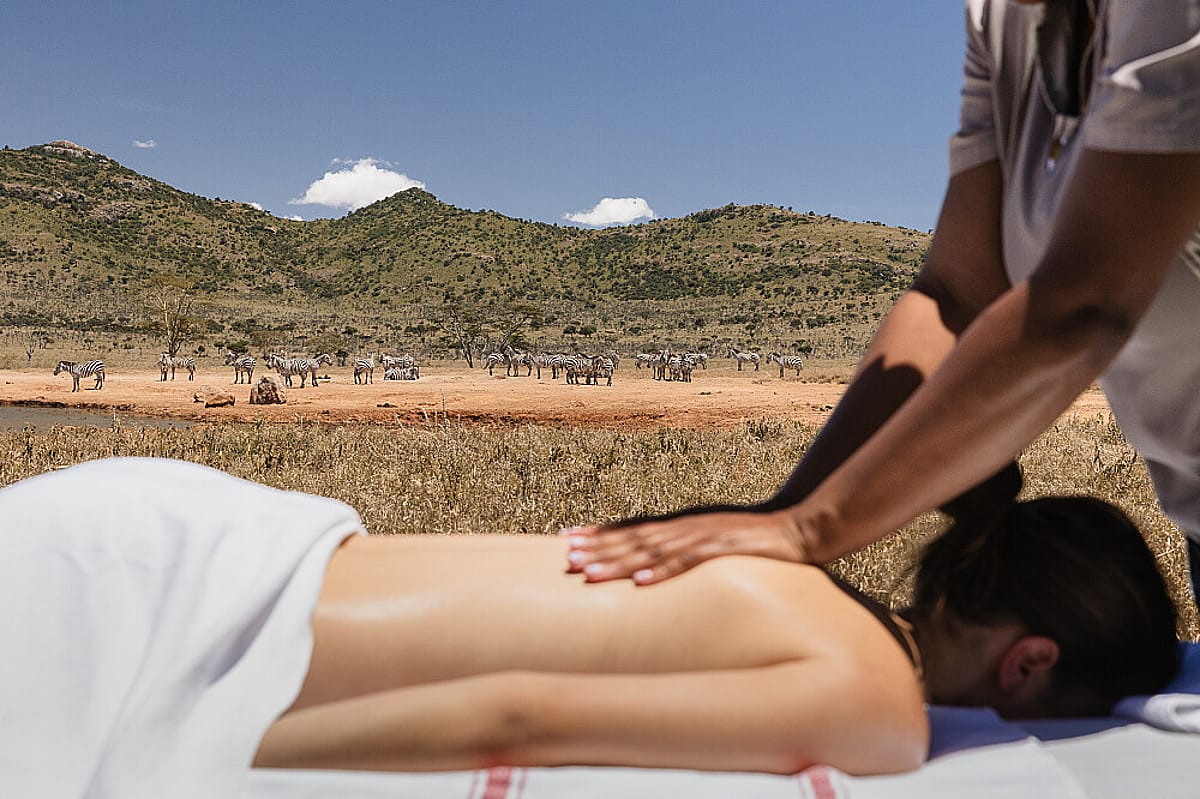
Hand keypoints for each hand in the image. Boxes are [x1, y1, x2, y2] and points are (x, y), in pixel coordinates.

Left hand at [562, 509, 809, 584]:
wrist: (801, 529)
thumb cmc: (757, 543)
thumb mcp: (715, 546)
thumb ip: (687, 553)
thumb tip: (657, 569)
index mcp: (683, 526)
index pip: (633, 528)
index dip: (600, 532)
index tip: (567, 538)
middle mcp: (687, 528)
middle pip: (634, 538)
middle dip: (598, 547)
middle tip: (566, 555)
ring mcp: (704, 538)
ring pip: (652, 551)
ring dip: (619, 561)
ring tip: (590, 572)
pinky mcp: (724, 551)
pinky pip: (689, 563)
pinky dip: (664, 571)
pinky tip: (642, 581)